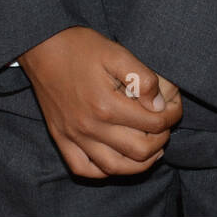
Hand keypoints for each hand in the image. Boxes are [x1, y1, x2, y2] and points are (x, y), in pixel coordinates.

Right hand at [17, 26, 181, 178]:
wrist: (41, 45)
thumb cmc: (79, 46)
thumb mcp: (115, 52)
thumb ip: (141, 78)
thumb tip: (158, 103)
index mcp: (106, 105)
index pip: (152, 123)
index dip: (171, 116)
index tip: (175, 108)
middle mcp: (90, 127)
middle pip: (139, 150)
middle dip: (161, 140)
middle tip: (165, 127)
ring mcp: (74, 136)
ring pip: (115, 167)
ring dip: (140, 162)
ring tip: (152, 149)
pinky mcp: (61, 138)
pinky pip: (84, 168)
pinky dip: (104, 171)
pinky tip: (117, 160)